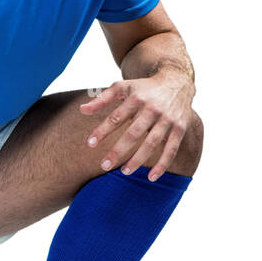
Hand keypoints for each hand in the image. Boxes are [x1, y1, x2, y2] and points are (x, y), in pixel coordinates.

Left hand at [80, 74, 194, 180]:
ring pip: (151, 144)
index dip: (102, 131)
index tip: (89, 144)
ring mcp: (167, 120)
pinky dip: (162, 165)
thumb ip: (102, 99)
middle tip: (104, 165)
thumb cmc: (144, 88)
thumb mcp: (123, 87)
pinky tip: (151, 178)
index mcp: (136, 99)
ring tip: (124, 172)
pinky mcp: (179, 129)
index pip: (116, 117)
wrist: (177, 82)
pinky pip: (171, 150)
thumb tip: (82, 110)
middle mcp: (152, 109)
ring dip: (137, 160)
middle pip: (133, 133)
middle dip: (118, 151)